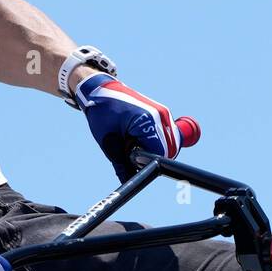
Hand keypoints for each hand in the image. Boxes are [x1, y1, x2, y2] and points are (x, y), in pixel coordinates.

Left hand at [73, 73, 199, 181]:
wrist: (100, 89)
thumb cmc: (102, 111)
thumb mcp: (108, 140)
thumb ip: (120, 162)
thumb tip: (128, 180)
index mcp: (148, 120)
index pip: (160, 153)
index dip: (149, 164)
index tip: (136, 167)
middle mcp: (162, 116)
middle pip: (170, 150)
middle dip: (154, 159)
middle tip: (133, 156)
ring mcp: (164, 113)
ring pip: (171, 144)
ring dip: (156, 150)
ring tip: (133, 145)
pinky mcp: (162, 114)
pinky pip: (166, 135)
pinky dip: (155, 142)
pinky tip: (137, 138)